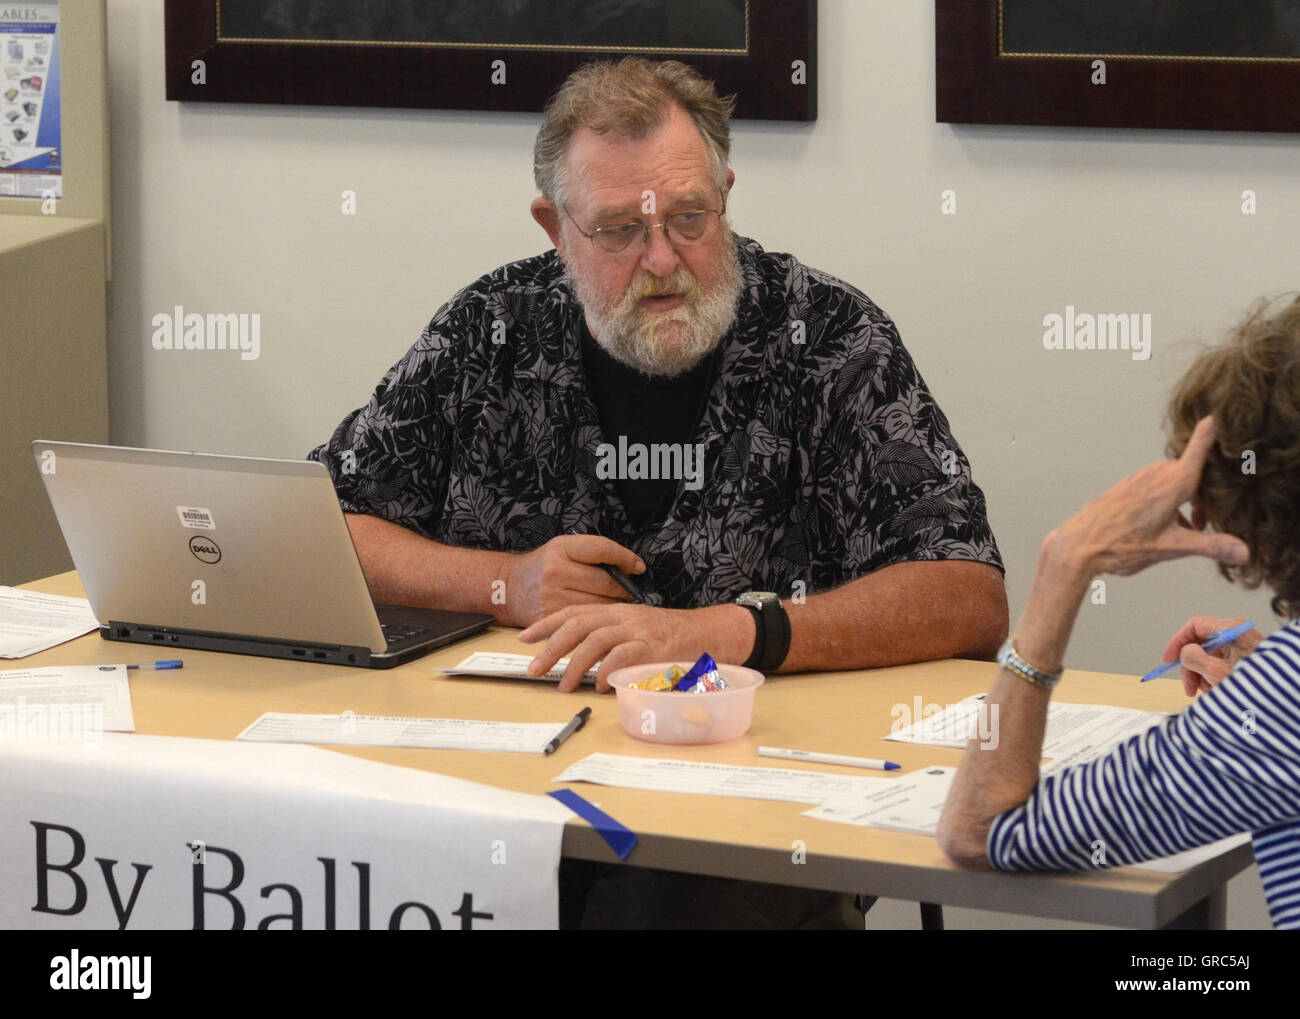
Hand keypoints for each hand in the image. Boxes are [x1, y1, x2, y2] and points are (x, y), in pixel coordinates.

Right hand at [500, 535, 644, 626]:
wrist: (507, 588)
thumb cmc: (544, 566)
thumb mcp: (563, 548)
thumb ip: (593, 553)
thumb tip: (630, 566)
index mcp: (561, 549)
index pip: (602, 549)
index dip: (625, 557)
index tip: (637, 566)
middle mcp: (555, 572)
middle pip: (605, 582)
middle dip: (623, 588)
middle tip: (628, 591)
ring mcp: (552, 597)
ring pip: (599, 605)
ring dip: (613, 607)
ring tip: (614, 604)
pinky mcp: (551, 619)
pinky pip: (585, 622)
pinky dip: (598, 621)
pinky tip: (601, 619)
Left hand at [518, 603, 752, 692]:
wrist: (710, 632)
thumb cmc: (671, 637)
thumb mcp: (636, 631)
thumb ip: (612, 642)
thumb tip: (583, 664)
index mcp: (616, 611)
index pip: (574, 612)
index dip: (547, 624)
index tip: (525, 638)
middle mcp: (623, 617)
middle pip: (578, 625)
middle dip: (552, 647)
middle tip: (533, 668)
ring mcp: (639, 630)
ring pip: (596, 641)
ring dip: (575, 665)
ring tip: (564, 686)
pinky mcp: (654, 647)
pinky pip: (624, 657)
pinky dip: (608, 672)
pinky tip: (599, 687)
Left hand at [1048, 416, 1249, 577]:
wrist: (1078, 545)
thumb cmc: (1122, 544)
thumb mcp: (1171, 547)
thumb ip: (1210, 546)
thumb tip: (1244, 552)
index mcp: (1172, 483)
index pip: (1197, 450)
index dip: (1208, 434)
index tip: (1216, 416)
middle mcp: (1156, 475)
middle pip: (1192, 472)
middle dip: (1206, 494)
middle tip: (1207, 522)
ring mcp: (1140, 479)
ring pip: (1175, 480)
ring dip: (1187, 499)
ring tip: (1188, 529)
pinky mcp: (1128, 486)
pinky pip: (1157, 486)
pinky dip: (1169, 501)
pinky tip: (1163, 527)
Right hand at [1161, 615, 1263, 696]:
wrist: (1284, 701)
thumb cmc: (1256, 685)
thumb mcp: (1218, 672)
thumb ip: (1194, 658)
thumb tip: (1184, 653)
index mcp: (1232, 630)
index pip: (1195, 626)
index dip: (1178, 641)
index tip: (1169, 660)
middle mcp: (1237, 636)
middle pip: (1201, 645)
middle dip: (1191, 667)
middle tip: (1189, 688)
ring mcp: (1242, 650)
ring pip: (1209, 658)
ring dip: (1202, 677)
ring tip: (1209, 693)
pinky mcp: (1245, 662)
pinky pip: (1220, 667)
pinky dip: (1214, 680)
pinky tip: (1219, 692)